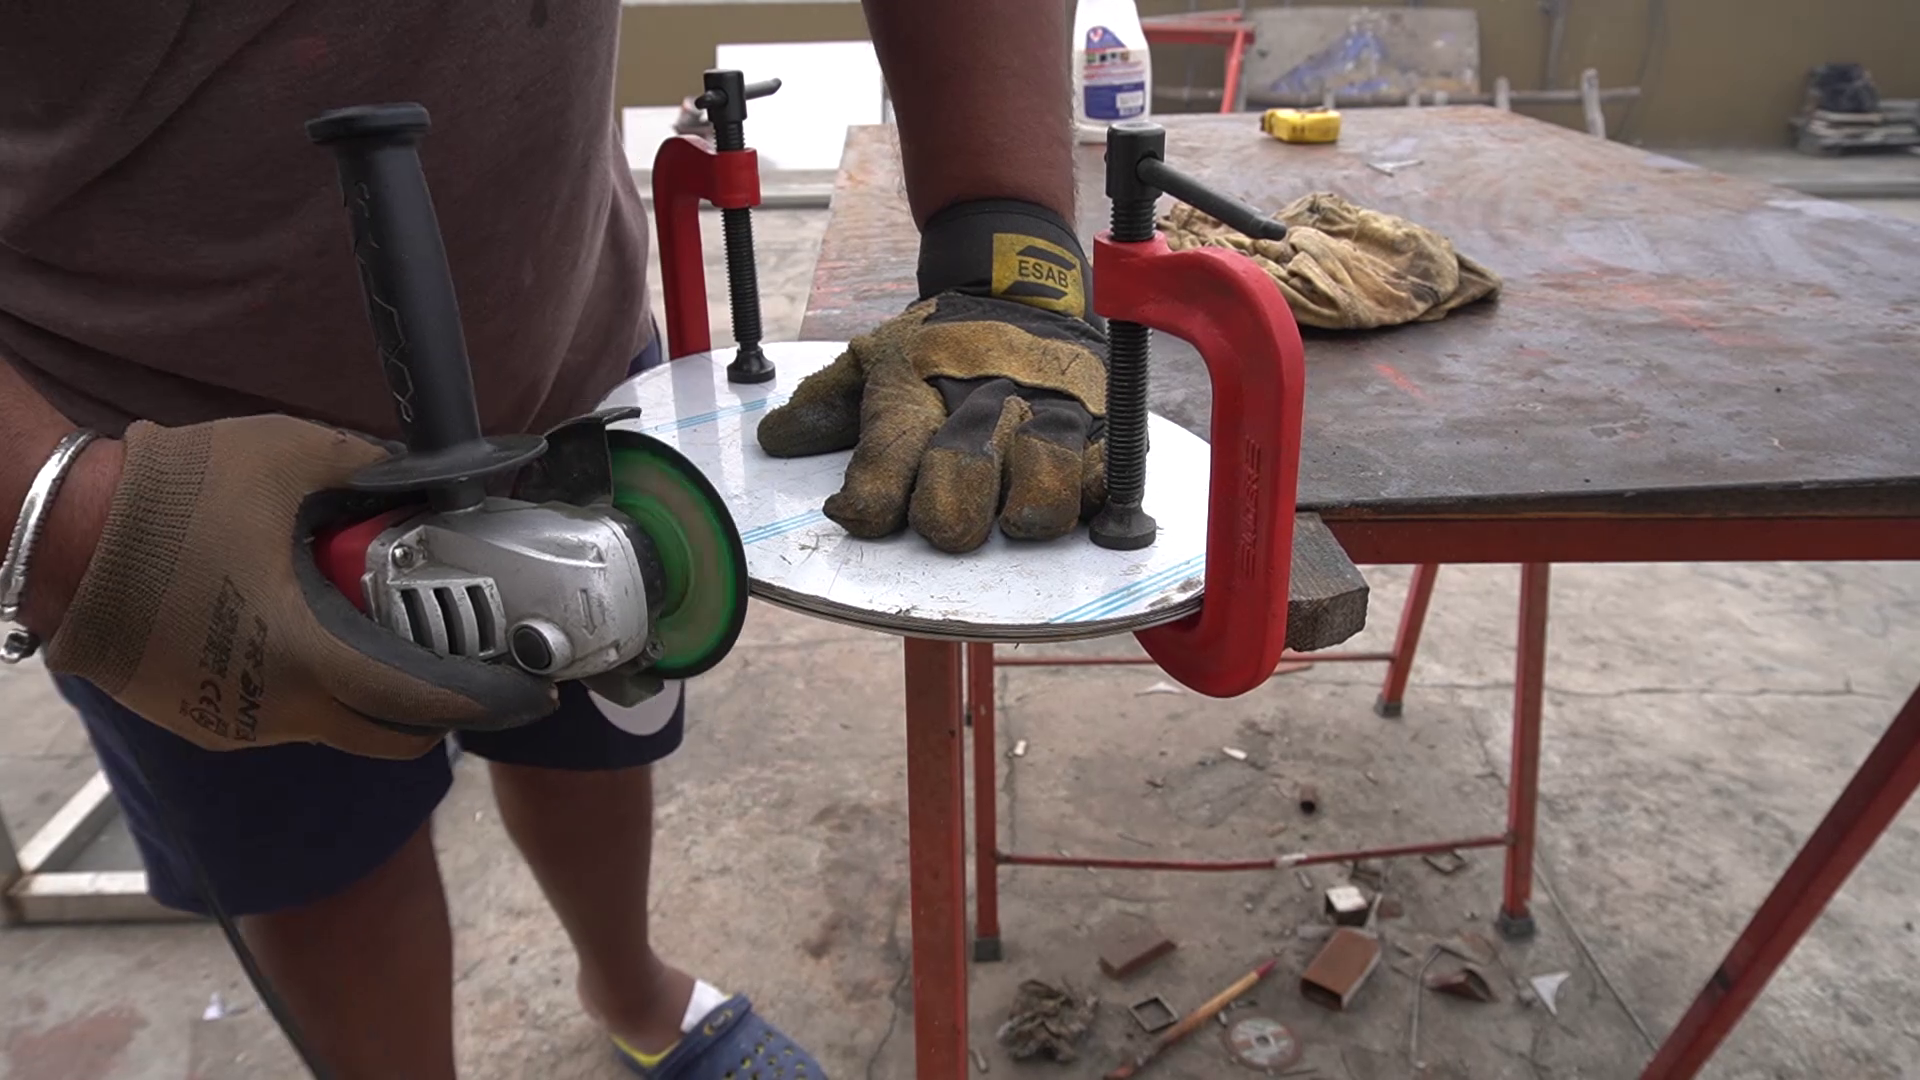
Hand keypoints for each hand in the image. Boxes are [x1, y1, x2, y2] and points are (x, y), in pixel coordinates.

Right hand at [45, 416, 555, 758]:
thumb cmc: (172, 494)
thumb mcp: (291, 457)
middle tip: (464, 669)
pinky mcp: (197, 720)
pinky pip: (280, 717)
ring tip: (384, 636)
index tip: (528, 694)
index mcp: (309, 661)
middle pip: (387, 735)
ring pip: (331, 727)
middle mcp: (275, 712)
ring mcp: (232, 724)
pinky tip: (309, 634)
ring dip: (368, 694)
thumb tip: (428, 471)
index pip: (423, 704)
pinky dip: (312, 689)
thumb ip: (371, 467)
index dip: (486, 700)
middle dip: (435, 711)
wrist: (59, 534)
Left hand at [757, 199, 1107, 553]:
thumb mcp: (874, 358)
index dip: (868, 504)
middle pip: (960, 491)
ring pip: (1042, 492)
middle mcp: (983, 407)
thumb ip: (825, 405)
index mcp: (918, 393)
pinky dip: (1089, 501)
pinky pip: (1104, 480)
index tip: (857, 510)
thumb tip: (776, 439)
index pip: (886, 466)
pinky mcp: (1100, 425)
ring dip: (1022, 515)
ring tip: (1011, 515)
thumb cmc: (938, 341)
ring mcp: (1046, 417)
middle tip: (944, 515)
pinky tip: (1069, 499)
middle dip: (946, 518)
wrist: (1019, 281)